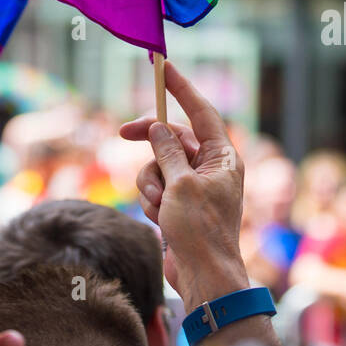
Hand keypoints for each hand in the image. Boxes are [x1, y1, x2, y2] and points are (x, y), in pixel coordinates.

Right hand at [121, 61, 247, 310]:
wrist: (203, 278)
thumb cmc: (200, 231)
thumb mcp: (181, 184)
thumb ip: (167, 151)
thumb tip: (160, 127)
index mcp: (222, 157)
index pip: (201, 112)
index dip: (181, 89)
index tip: (163, 67)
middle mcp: (211, 167)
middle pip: (172, 138)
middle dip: (150, 144)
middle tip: (122, 133)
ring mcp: (194, 186)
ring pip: (157, 164)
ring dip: (149, 182)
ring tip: (159, 206)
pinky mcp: (180, 204)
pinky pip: (155, 186)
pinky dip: (151, 200)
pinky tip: (159, 219)